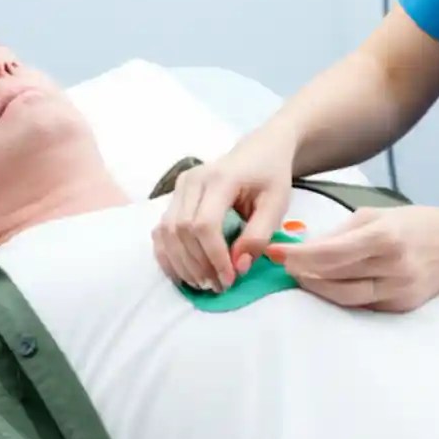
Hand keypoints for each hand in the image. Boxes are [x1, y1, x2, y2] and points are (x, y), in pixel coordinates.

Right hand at [152, 124, 296, 291]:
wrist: (259, 152)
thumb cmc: (270, 178)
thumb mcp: (277, 205)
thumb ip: (258, 236)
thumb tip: (238, 267)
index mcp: (221, 178)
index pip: (205, 224)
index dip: (214, 257)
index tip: (229, 280)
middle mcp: (193, 180)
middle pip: (182, 230)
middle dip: (198, 265)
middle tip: (218, 286)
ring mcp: (180, 187)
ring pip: (167, 232)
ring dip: (182, 264)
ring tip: (203, 283)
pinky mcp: (174, 196)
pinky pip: (161, 230)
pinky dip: (168, 256)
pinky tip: (183, 274)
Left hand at [268, 205, 438, 312]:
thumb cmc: (414, 224)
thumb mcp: (376, 215)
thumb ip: (340, 232)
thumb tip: (305, 247)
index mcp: (383, 236)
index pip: (330, 253)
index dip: (298, 256)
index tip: (276, 252)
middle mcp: (390, 266)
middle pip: (333, 277)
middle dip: (301, 272)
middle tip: (281, 265)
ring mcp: (396, 290)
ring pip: (343, 297)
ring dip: (315, 288)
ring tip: (299, 277)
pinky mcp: (399, 307)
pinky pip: (360, 305)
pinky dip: (339, 296)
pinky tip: (325, 286)